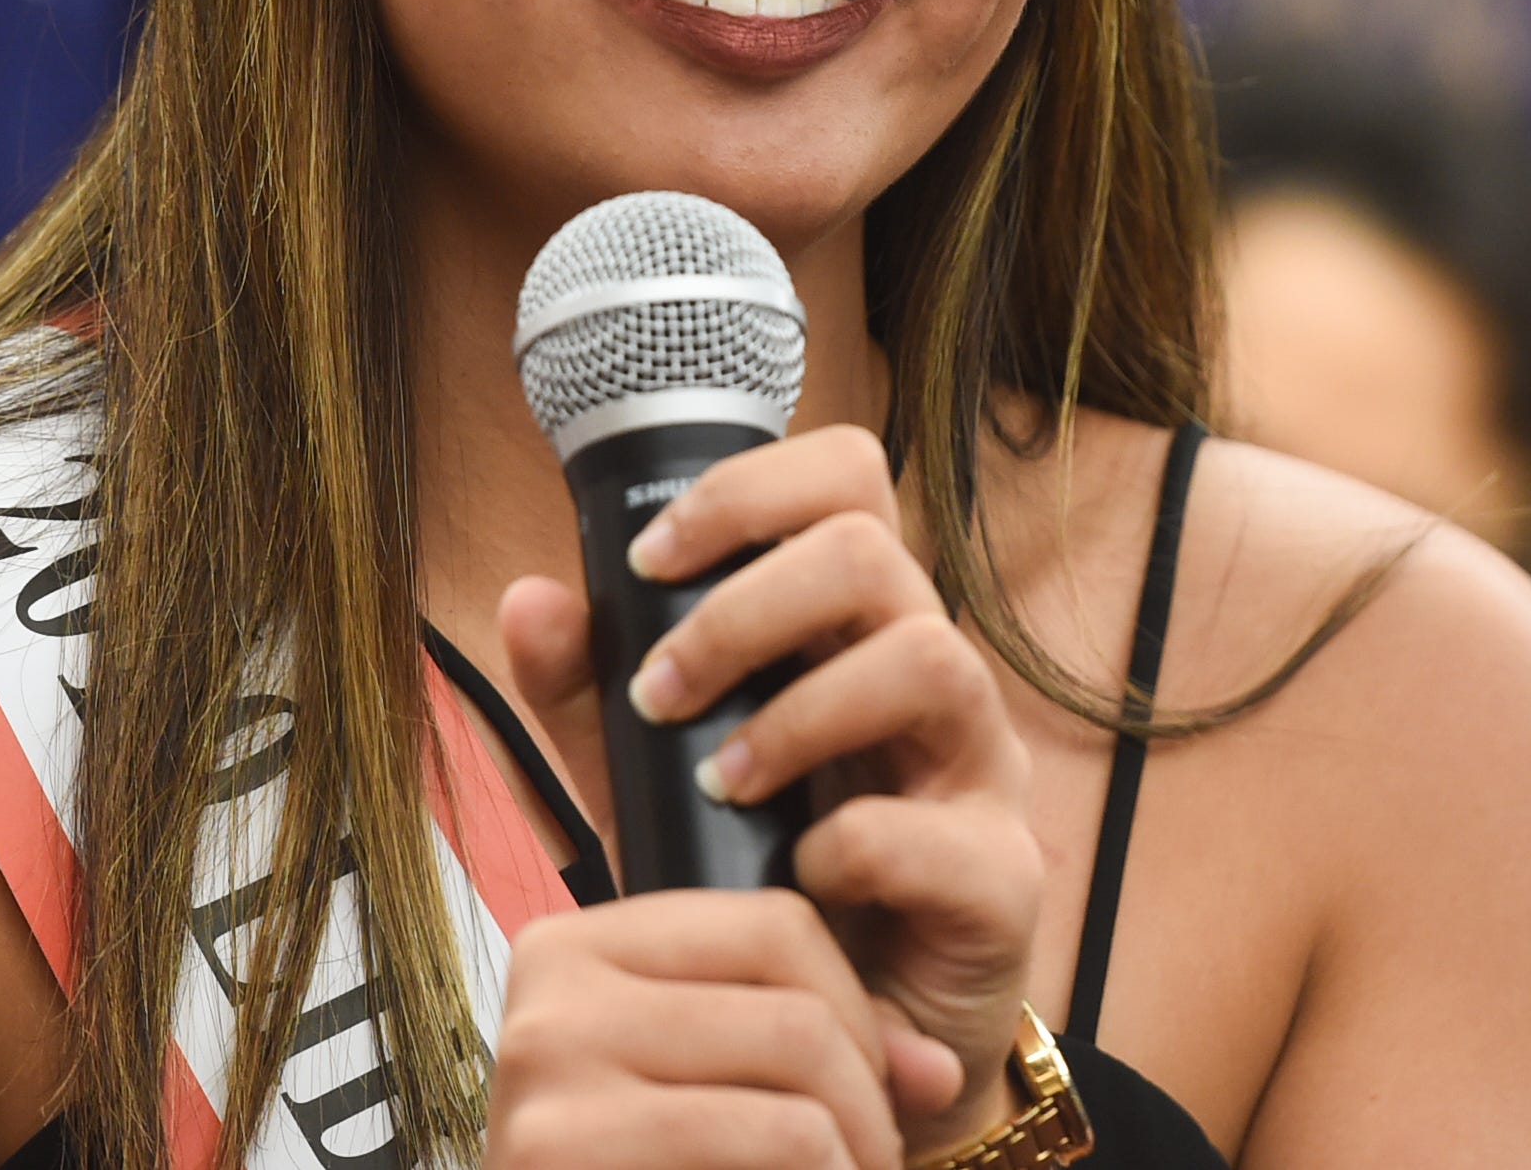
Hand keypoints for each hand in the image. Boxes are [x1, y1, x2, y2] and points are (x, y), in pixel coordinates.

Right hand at [483, 887, 918, 1169]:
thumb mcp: (697, 1086)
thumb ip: (802, 1049)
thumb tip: (936, 1072)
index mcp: (576, 943)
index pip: (771, 923)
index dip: (853, 1003)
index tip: (872, 1079)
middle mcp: (552, 986)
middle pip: (790, 1005)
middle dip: (867, 1093)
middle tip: (875, 1154)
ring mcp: (548, 1066)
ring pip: (791, 1077)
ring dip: (853, 1147)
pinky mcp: (559, 1146)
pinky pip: (765, 1141)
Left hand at [501, 425, 1042, 1160]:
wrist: (843, 1049)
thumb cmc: (759, 889)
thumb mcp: (649, 781)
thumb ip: (591, 698)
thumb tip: (530, 601)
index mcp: (853, 628)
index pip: (844, 481)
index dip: (748, 492)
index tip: (650, 563)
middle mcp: (929, 675)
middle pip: (874, 548)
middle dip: (747, 608)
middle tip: (663, 694)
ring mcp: (978, 769)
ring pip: (928, 657)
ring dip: (801, 713)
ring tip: (721, 783)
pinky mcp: (1000, 877)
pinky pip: (940, 830)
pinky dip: (853, 847)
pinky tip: (799, 882)